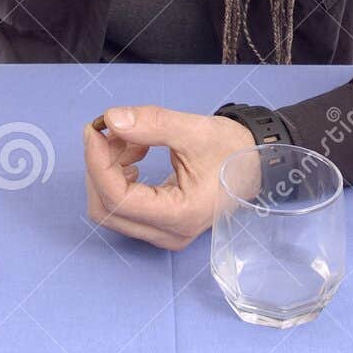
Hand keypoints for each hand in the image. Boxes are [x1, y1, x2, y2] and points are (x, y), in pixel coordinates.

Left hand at [83, 105, 255, 250]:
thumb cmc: (233, 149)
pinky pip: (122, 205)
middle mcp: (168, 233)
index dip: (97, 162)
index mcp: (180, 215)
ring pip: (110, 207)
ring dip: (108, 169)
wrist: (257, 162)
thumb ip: (153, 124)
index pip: (117, 198)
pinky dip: (119, 174)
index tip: (95, 129)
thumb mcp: (196, 130)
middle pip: (106, 208)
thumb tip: (111, 119)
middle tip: (113, 131)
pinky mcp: (159, 224)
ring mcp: (162, 233)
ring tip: (133, 139)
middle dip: (100, 166)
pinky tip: (137, 151)